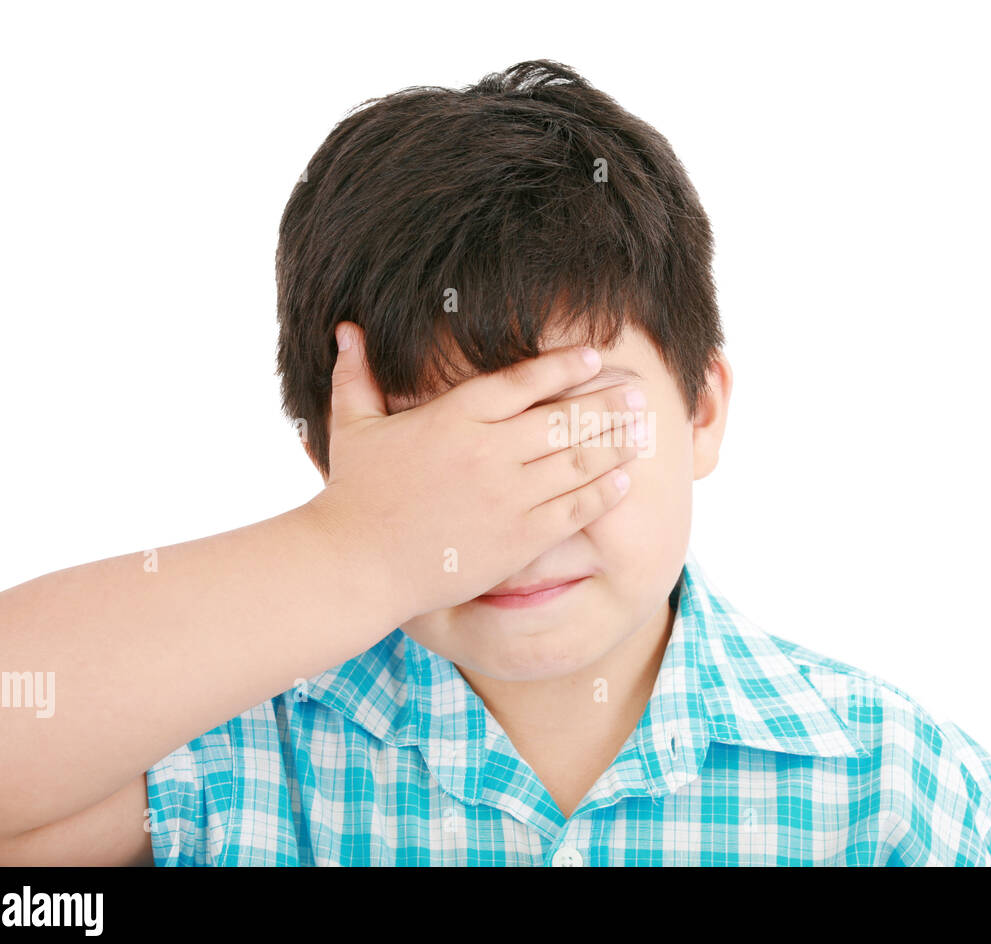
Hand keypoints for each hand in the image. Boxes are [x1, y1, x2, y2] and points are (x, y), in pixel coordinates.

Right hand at [301, 321, 641, 620]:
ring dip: (616, 444)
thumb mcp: (353, 427)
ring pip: (578, 462)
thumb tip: (347, 330)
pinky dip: (603, 493)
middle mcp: (489, 452)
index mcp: (454, 417)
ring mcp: (508, 497)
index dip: (564, 366)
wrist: (357, 566)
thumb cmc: (354, 496)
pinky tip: (624, 480)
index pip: (523, 381)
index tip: (594, 357)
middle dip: (608, 404)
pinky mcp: (518, 538)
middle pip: (565, 419)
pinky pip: (574, 510)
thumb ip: (357, 376)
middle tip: (638, 394)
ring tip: (643, 431)